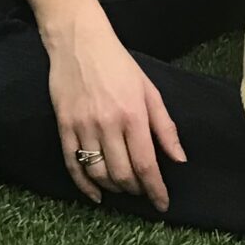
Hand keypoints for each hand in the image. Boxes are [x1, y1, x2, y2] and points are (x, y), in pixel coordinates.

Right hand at [44, 12, 187, 211]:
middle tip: (142, 191)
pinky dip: (84, 185)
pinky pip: (72, 164)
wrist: (79, 41)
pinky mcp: (64, 125)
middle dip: (136, 190)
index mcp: (133, 115)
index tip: (162, 204)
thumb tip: (179, 159)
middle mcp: (108, 123)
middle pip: (122, 174)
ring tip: (123, 188)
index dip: (156, 189)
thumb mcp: (150, 91)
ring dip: (113, 188)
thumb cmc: (119, 64)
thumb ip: (165, 127)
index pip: (146, 164)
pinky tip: (95, 195)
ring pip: (98, 173)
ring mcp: (83, 125)